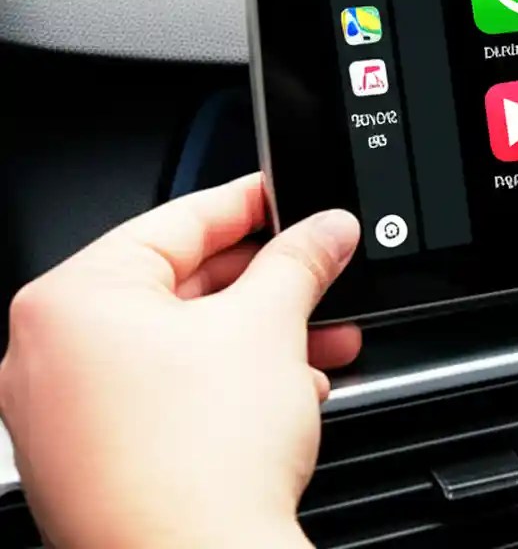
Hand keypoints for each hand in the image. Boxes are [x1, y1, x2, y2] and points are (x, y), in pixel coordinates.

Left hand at [0, 174, 361, 547]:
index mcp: (71, 302)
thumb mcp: (269, 327)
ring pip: (176, 349)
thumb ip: (300, 260)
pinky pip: (163, 398)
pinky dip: (223, 387)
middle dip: (266, 288)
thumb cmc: (200, 462)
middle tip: (321, 274)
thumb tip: (325, 229)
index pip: (175, 221)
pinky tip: (284, 393)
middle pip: (177, 289)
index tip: (291, 200)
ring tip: (320, 344)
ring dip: (257, 342)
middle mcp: (47, 355)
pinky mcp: (91, 462)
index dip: (249, 204)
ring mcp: (62, 415)